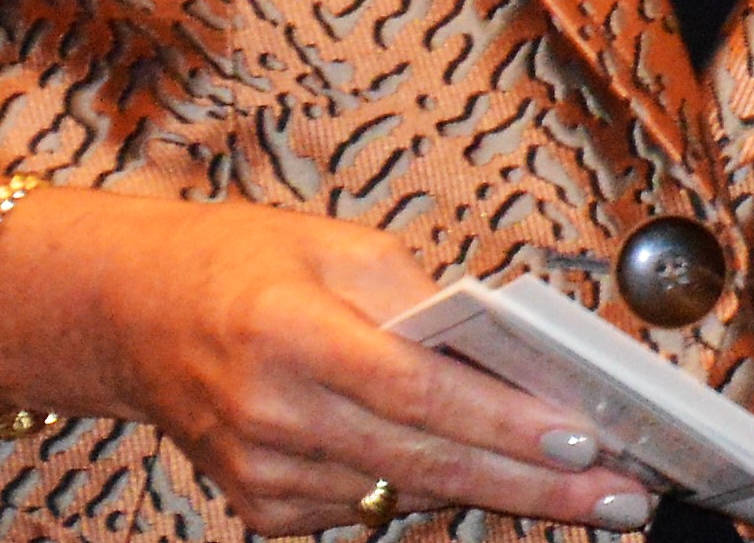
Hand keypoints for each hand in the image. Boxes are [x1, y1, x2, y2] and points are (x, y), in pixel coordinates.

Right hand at [0, 182, 666, 533]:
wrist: (131, 316)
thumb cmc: (239, 263)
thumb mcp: (335, 244)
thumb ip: (419, 297)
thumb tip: (507, 349)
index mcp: (292, 335)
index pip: (419, 393)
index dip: (505, 422)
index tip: (582, 437)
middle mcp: (274, 416)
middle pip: (428, 462)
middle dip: (537, 485)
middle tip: (623, 492)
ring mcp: (266, 475)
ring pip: (407, 494)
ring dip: (500, 495)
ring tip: (592, 494)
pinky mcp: (265, 508)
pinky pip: (370, 507)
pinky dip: (433, 490)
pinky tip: (493, 479)